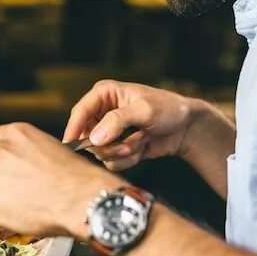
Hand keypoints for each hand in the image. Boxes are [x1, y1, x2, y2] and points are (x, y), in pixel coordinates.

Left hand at [0, 122, 122, 239]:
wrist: (81, 198)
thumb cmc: (76, 177)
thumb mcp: (50, 148)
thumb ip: (26, 152)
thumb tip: (18, 165)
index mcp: (15, 134)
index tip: (0, 166)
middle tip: (7, 187)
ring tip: (23, 204)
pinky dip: (0, 218)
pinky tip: (21, 215)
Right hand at [63, 80, 200, 171]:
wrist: (186, 128)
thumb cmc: (168, 109)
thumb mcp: (144, 110)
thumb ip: (117, 121)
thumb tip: (94, 137)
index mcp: (105, 94)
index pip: (81, 111)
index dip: (73, 128)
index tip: (70, 144)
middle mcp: (103, 112)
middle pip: (87, 137)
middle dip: (109, 145)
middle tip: (128, 144)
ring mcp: (109, 131)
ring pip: (99, 152)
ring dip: (122, 152)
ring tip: (140, 141)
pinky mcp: (117, 146)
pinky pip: (111, 161)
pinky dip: (128, 159)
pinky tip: (143, 147)